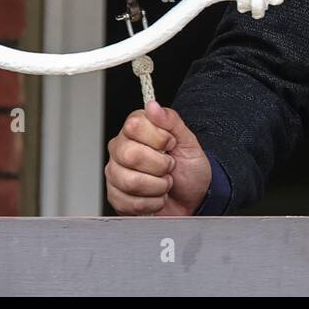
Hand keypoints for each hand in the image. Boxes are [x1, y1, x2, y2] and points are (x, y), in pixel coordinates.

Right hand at [105, 100, 211, 215]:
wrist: (193, 198)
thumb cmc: (189, 168)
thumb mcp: (188, 141)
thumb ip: (171, 121)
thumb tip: (152, 105)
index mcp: (136, 129)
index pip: (134, 126)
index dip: (158, 138)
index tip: (171, 144)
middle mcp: (120, 148)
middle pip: (130, 155)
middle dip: (160, 166)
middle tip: (170, 167)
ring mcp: (115, 172)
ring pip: (130, 181)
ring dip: (158, 187)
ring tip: (164, 183)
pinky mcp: (115, 196)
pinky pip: (128, 202)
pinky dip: (152, 203)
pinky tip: (156, 197)